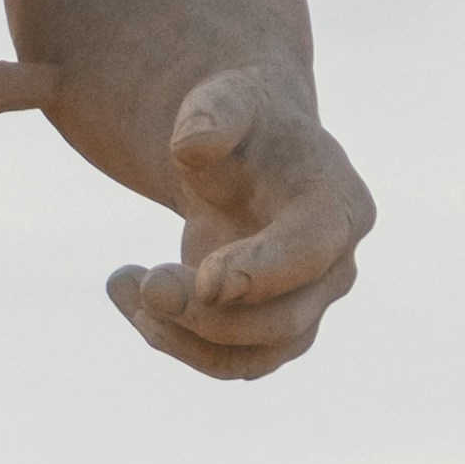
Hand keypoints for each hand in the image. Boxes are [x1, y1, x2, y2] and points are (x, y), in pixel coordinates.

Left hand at [110, 65, 373, 379]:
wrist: (250, 153)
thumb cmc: (243, 121)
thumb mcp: (226, 101)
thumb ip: (213, 113)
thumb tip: (191, 142)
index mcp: (339, 204)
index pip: (312, 250)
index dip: (261, 270)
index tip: (202, 278)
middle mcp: (336, 266)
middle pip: (282, 320)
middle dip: (206, 314)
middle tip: (144, 283)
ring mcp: (308, 306)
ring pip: (252, 357)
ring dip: (180, 335)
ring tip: (124, 283)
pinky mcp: (270, 333)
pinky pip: (226, 363)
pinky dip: (171, 339)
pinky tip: (126, 290)